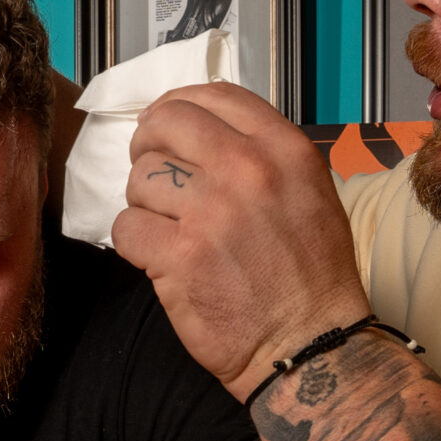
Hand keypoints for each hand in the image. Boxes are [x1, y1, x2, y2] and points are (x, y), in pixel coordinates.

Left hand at [109, 83, 370, 398]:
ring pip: (141, 178)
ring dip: (145, 203)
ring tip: (168, 228)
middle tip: (153, 174)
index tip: (165, 126)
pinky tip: (160, 259)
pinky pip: (127, 228)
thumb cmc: (313, 276)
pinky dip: (135, 245)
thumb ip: (262, 156)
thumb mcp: (310, 194)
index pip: (214, 96)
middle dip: (149, 146)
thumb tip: (201, 132)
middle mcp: (248, 171)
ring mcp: (212, 212)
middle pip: (166, 124)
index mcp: (284, 150)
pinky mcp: (180, 256)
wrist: (312, 345)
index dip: (178, 106)